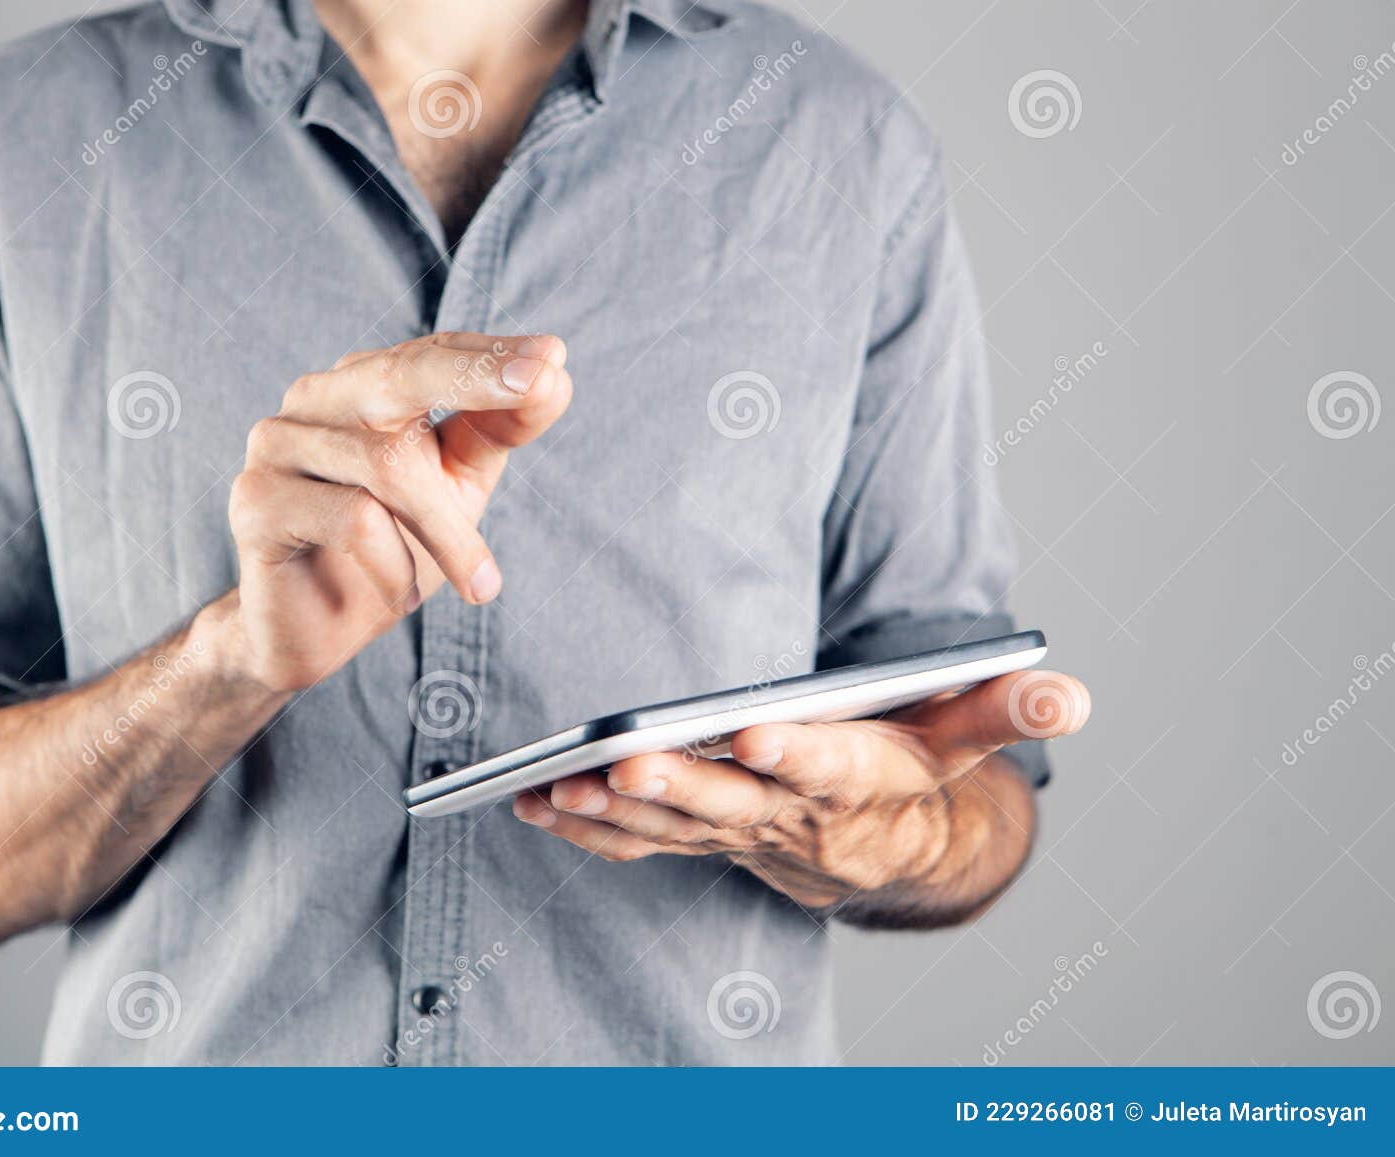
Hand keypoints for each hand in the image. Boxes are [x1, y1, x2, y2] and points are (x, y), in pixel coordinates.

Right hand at [218, 332, 571, 691]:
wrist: (315, 629)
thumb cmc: (393, 548)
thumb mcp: (458, 484)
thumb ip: (499, 429)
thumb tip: (556, 375)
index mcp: (360, 383)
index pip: (432, 351)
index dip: (491, 355)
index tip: (554, 360)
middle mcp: (314, 399)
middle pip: (400, 375)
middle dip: (477, 381)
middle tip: (543, 388)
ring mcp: (277, 444)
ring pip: (387, 464)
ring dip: (449, 533)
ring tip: (478, 581)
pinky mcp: (255, 502)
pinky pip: (353, 520)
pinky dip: (396, 566)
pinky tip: (403, 598)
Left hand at [513, 670, 1089, 915]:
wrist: (884, 851)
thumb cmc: (916, 766)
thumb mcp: (966, 731)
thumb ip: (1008, 707)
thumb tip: (1072, 695)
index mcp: (861, 778)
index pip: (832, 768)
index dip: (796, 756)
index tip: (754, 735)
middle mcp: (795, 815)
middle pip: (734, 803)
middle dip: (679, 784)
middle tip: (625, 761)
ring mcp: (742, 834)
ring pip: (675, 828)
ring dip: (616, 812)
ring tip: (559, 787)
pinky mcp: (701, 840)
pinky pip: (638, 845)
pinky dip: (588, 829)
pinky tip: (537, 804)